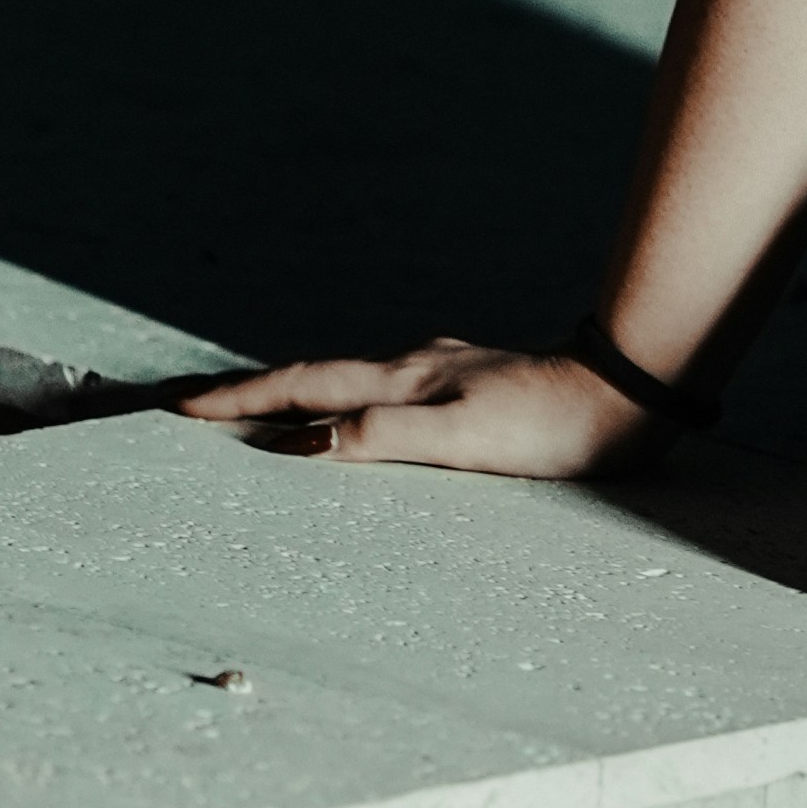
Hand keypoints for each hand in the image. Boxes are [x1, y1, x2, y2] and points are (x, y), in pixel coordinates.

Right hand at [176, 339, 648, 477]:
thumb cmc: (551, 426)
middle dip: (247, 391)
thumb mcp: (465, 440)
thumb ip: (384, 437)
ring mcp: (438, 369)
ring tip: (248, 406)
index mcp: (402, 379)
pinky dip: (337, 397)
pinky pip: (376, 387)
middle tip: (190, 404)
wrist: (625, 395)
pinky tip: (347, 408)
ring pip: (343, 377)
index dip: (239, 400)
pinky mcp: (463, 381)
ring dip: (290, 391)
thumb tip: (304, 442)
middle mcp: (412, 364)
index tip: (181, 408)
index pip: (301, 387)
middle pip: (311, 375)